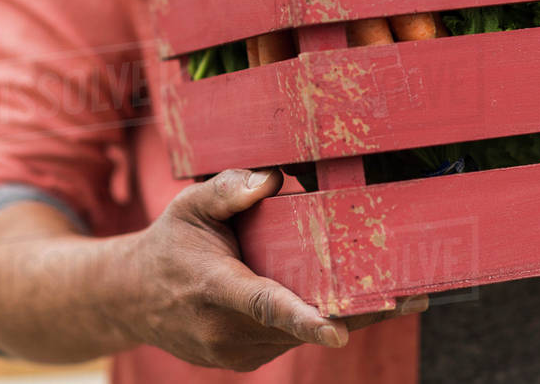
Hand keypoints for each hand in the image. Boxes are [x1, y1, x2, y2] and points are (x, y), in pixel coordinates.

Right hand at [116, 168, 426, 371]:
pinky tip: (341, 301)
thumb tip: (274, 178)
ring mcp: (233, 352)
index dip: (305, 319)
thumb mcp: (190, 206)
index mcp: (215, 288)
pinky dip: (314, 322)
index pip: (266, 306)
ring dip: (339, 316)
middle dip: (355, 311)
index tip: (339, 330)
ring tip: (389, 291)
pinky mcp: (241, 362)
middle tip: (411, 294)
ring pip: (297, 336)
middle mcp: (224, 329)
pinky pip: (286, 342)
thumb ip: (228, 189)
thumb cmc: (168, 244)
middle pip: (300, 324)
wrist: (129, 298)